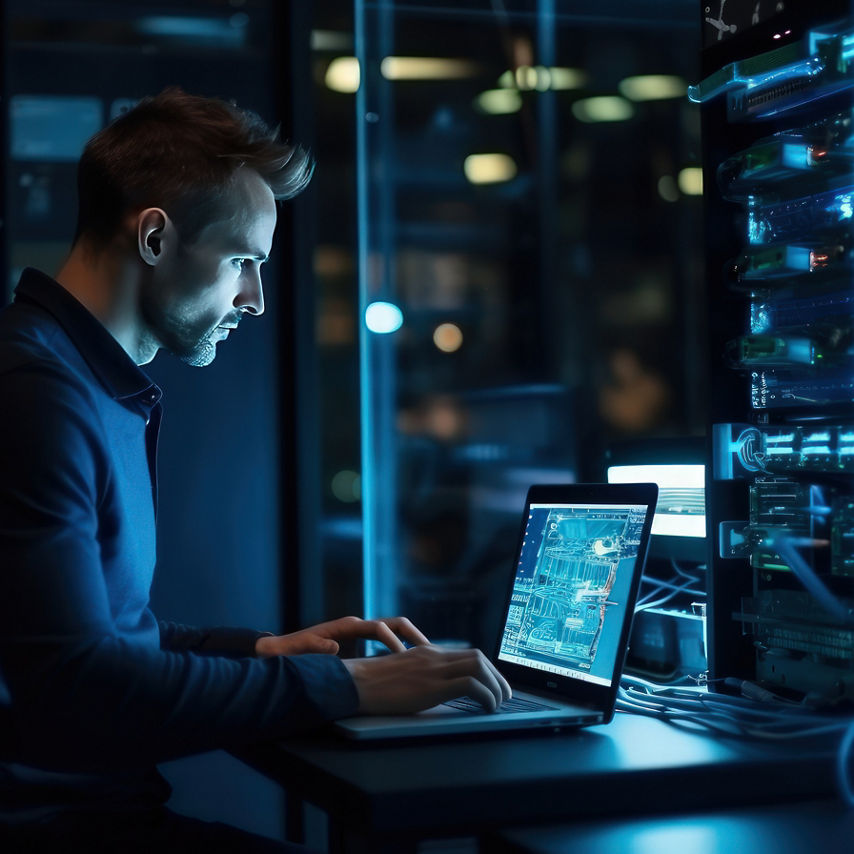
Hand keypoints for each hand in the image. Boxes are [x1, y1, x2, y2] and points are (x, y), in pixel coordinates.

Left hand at [254, 616, 429, 656]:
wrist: (282, 650)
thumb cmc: (292, 650)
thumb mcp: (302, 649)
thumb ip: (316, 647)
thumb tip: (333, 648)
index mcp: (348, 627)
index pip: (379, 628)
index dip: (393, 641)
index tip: (404, 656)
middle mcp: (358, 626)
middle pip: (394, 624)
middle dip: (413, 636)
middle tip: (429, 653)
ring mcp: (361, 634)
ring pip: (394, 632)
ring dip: (411, 642)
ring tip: (428, 659)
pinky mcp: (360, 644)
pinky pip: (387, 644)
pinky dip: (402, 650)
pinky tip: (411, 667)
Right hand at [342, 645, 511, 713]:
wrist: (354, 683)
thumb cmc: (371, 684)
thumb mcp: (402, 673)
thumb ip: (421, 675)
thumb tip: (438, 690)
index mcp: (427, 652)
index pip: (467, 654)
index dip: (487, 669)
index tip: (494, 684)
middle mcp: (434, 656)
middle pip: (479, 657)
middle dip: (497, 676)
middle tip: (505, 695)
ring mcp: (433, 669)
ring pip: (479, 667)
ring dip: (495, 686)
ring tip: (499, 703)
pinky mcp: (432, 686)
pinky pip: (471, 685)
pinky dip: (486, 696)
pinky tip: (487, 709)